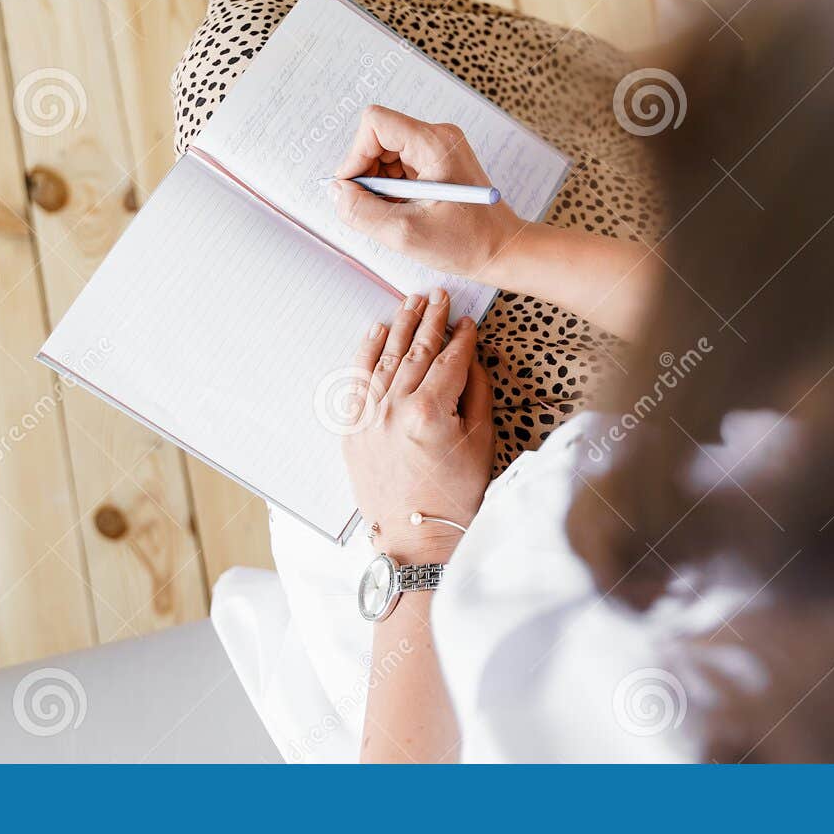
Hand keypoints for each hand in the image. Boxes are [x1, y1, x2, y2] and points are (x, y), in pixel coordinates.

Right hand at [332, 106, 524, 279]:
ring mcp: (438, 148)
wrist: (502, 250)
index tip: (353, 188)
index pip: (376, 124)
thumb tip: (335, 192)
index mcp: (435, 144)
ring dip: (378, 184)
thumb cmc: (467, 243)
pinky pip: (398, 165)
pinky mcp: (437, 162)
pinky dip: (391, 189)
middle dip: (366, 173)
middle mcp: (437, 137)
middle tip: (372, 208)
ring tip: (393, 213)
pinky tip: (403, 211)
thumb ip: (362, 212)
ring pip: (385, 153)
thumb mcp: (406, 233)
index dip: (356, 155)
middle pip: (378, 138)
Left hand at [342, 287, 493, 560]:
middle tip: (440, 295)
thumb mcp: (481, 440)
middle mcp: (394, 408)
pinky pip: (358, 380)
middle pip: (416, 351)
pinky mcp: (352, 430)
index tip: (469, 320)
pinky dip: (367, 352)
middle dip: (431, 320)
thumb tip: (470, 355)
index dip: (463, 337)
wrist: (418, 539)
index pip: (450, 360)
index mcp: (430, 411)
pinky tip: (377, 330)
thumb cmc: (456, 494)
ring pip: (385, 358)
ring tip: (411, 302)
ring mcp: (369, 418)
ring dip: (400, 326)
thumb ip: (476, 391)